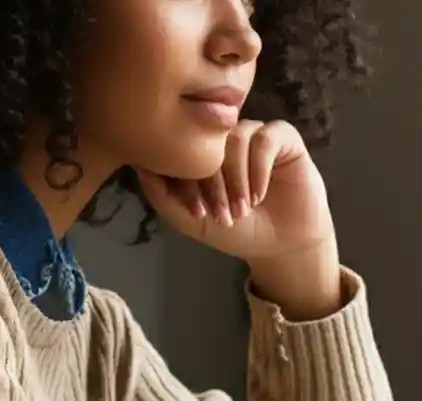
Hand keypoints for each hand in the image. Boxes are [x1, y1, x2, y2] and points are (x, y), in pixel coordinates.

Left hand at [135, 119, 334, 263]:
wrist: (282, 246)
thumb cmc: (237, 231)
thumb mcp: (190, 220)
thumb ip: (161, 194)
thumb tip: (138, 163)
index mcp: (201, 150)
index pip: (183, 144)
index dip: (187, 177)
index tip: (199, 214)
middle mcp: (226, 136)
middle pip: (209, 138)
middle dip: (212, 180)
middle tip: (222, 214)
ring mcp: (253, 134)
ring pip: (236, 137)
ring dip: (237, 178)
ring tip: (243, 209)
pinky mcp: (283, 138)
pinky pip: (265, 139)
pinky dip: (259, 169)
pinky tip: (260, 194)